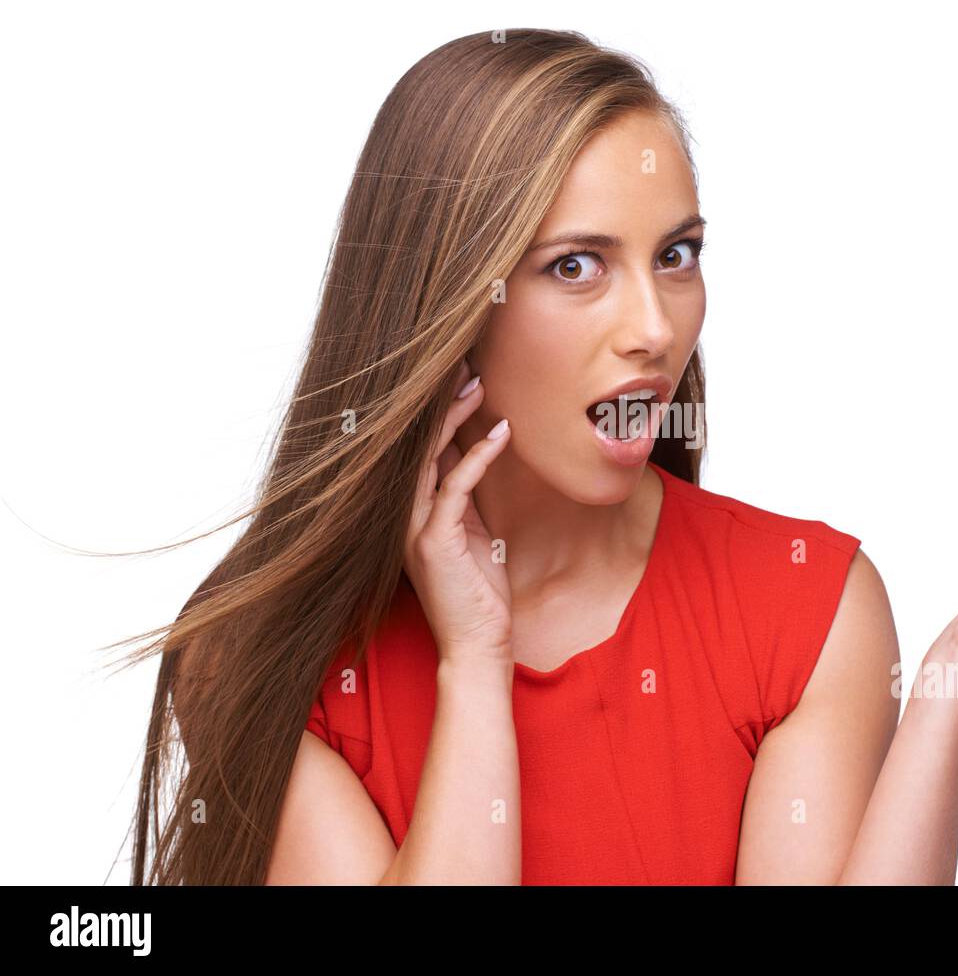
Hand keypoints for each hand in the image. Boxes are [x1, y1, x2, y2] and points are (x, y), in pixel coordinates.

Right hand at [404, 360, 512, 667]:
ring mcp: (415, 527)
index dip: (433, 410)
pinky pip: (456, 485)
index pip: (417, 448)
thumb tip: (472, 452)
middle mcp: (405, 515)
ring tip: (476, 385)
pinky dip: (478, 456)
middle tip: (460, 363)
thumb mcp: (472, 533)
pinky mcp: (435, 540)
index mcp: (412, 511)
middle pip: (414, 444)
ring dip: (453, 418)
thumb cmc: (478, 592)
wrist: (477, 644)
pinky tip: (500, 433)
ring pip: (427, 458)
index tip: (454, 374)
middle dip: (436, 401)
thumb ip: (464, 496)